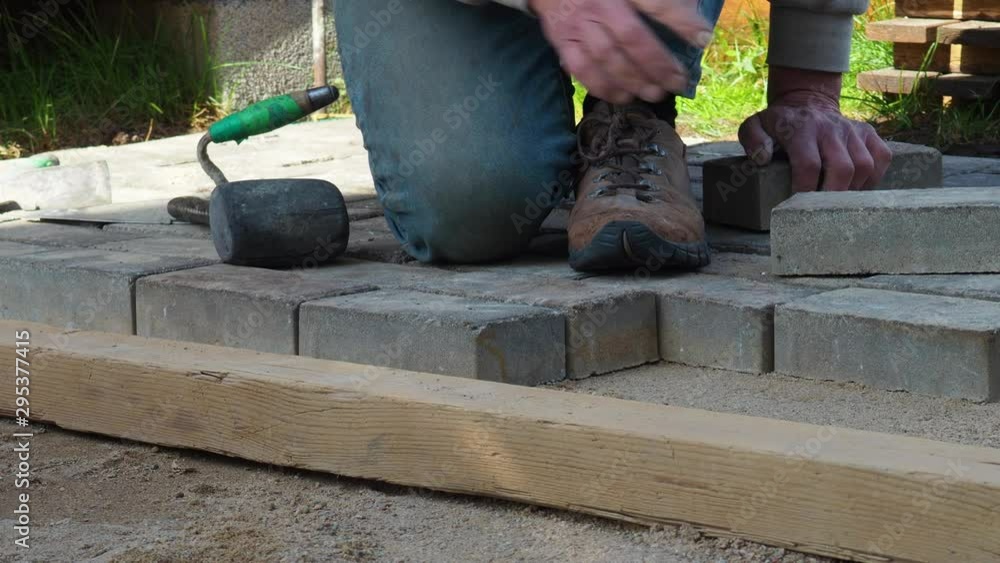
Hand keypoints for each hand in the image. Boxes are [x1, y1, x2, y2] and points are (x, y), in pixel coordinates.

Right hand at [529, 0, 712, 103]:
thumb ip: (658, 1)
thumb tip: (693, 23)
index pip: (655, 3)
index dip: (681, 21)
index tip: (703, 38)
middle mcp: (600, 4)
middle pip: (632, 37)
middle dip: (658, 64)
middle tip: (677, 83)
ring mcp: (578, 23)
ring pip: (608, 57)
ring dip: (633, 80)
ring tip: (654, 94)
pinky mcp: (562, 40)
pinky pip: (582, 69)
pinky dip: (603, 86)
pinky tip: (621, 96)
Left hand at [738, 67, 891, 190]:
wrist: (807, 102)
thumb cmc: (779, 124)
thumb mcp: (755, 125)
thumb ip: (752, 139)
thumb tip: (762, 158)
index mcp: (802, 128)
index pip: (809, 164)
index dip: (806, 189)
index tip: (798, 204)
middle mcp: (831, 127)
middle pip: (843, 168)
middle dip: (832, 195)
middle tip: (821, 210)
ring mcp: (853, 130)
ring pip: (865, 166)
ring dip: (853, 189)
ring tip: (837, 200)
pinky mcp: (869, 133)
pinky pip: (881, 158)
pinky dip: (873, 177)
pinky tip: (856, 186)